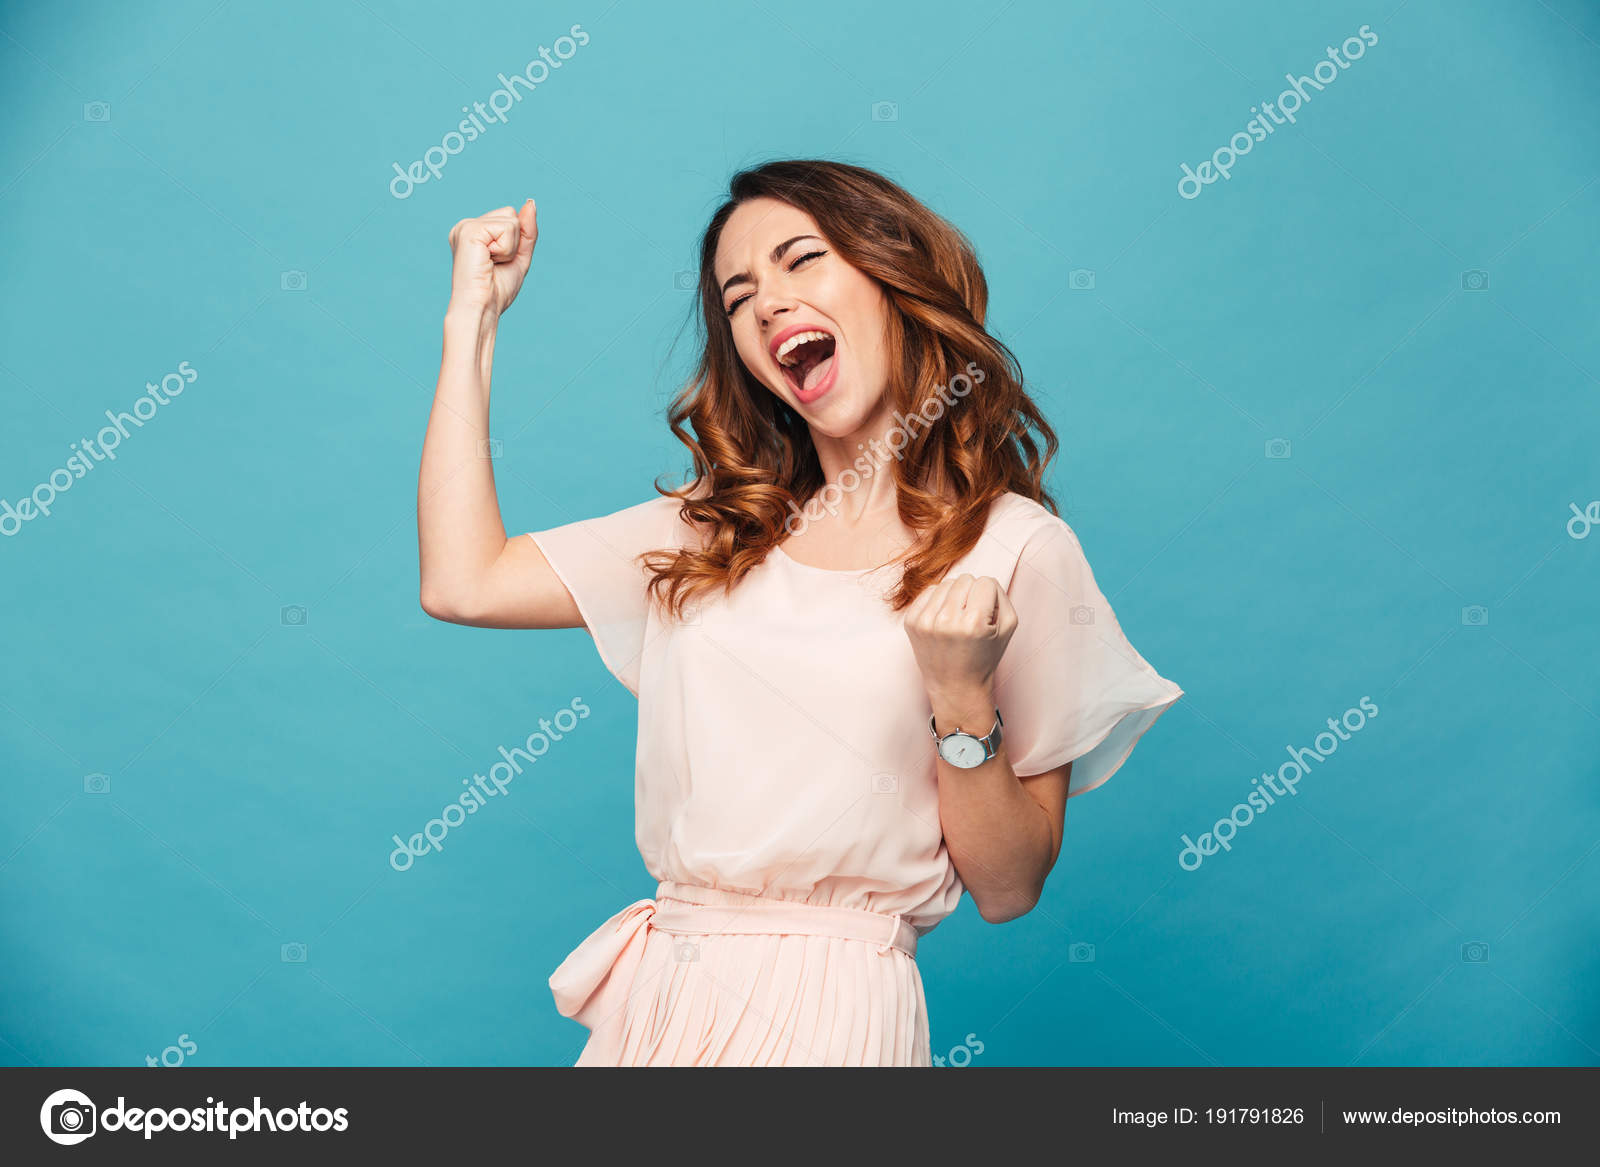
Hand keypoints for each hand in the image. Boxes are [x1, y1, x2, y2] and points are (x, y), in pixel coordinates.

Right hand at [447, 200, 537, 315]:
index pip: (510, 218)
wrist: (483, 308)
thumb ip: (526, 230)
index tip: (499, 262)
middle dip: (514, 242)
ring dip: (510, 247)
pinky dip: (506, 249)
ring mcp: (466, 226)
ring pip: (511, 220)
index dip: (516, 242)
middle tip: (496, 263)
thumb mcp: (519, 256)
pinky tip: (488, 260)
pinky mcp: (469, 229)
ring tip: (491, 263)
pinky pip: (507, 228)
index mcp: (475, 232)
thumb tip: (531, 202)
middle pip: (511, 214)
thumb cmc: (497, 290)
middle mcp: (467, 225)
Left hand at [903, 574, 1017, 701]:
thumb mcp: (1007, 628)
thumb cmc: (984, 656)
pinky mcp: (911, 622)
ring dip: (954, 596)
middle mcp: (946, 621)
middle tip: (971, 616)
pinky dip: (938, 601)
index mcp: (973, 624)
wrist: (956, 685)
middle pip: (964, 579)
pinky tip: (943, 619)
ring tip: (957, 618)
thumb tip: (983, 579)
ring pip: (945, 583)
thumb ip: (1001, 595)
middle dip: (971, 593)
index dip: (989, 596)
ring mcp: (925, 622)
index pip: (985, 582)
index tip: (986, 614)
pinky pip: (928, 591)